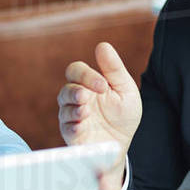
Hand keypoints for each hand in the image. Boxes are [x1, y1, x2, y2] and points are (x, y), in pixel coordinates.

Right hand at [59, 42, 140, 165]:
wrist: (122, 144)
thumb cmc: (123, 115)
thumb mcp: (125, 90)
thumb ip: (114, 69)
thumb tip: (102, 45)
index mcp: (87, 84)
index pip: (76, 71)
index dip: (86, 75)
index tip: (103, 85)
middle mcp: (76, 99)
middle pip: (66, 89)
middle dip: (75, 91)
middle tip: (86, 96)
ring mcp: (72, 117)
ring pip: (64, 109)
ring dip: (74, 108)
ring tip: (86, 111)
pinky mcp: (72, 135)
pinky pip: (67, 129)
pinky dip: (73, 126)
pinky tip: (82, 126)